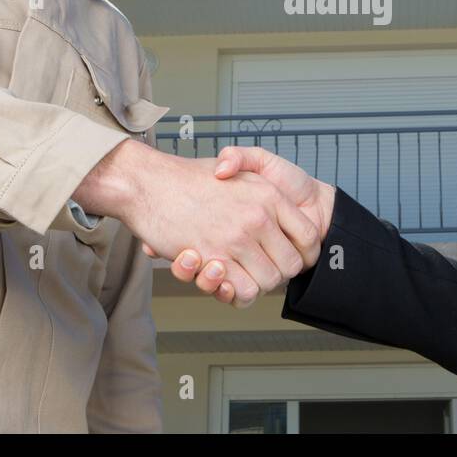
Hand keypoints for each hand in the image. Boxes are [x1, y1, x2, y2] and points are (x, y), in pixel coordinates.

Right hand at [74, 138, 321, 307]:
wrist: (148, 181)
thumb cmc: (189, 176)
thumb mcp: (234, 164)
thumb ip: (258, 176)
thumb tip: (274, 203)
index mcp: (269, 195)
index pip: (308, 236)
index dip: (303, 251)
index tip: (289, 254)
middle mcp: (258, 217)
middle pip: (291, 265)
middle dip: (279, 272)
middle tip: (260, 267)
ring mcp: (236, 239)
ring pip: (269, 281)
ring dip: (257, 284)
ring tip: (240, 273)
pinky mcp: (214, 259)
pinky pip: (243, 290)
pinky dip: (236, 292)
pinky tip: (225, 278)